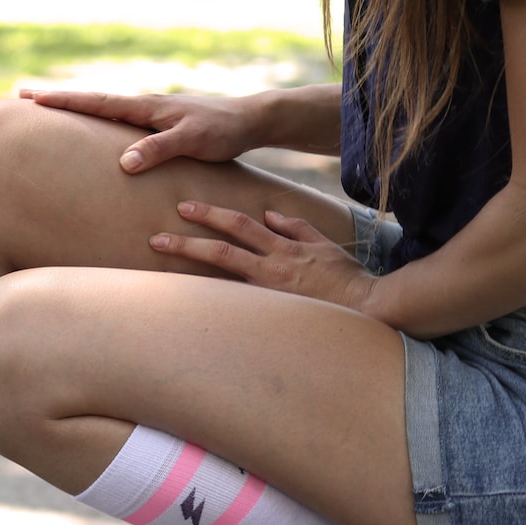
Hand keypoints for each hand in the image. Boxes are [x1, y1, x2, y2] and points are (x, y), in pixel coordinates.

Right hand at [20, 89, 264, 172]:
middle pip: (91, 102)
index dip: (63, 101)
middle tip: (23, 97)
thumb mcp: (191, 142)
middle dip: (58, 100)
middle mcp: (143, 107)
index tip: (32, 99)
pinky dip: (95, 122)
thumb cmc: (223, 131)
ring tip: (46, 112)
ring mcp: (148, 116)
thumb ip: (159, 150)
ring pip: (102, 111)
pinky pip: (116, 123)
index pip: (96, 102)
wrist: (249, 122)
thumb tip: (123, 163)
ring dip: (74, 110)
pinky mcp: (156, 127)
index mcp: (146, 107)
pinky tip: (90, 130)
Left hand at [154, 200, 377, 311]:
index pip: (240, 226)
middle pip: (223, 248)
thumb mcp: (323, 246)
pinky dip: (211, 303)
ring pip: (224, 275)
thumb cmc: (345, 279)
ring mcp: (269, 293)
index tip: (185, 208)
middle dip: (188, 241)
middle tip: (157, 236)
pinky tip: (185, 307)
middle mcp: (272, 267)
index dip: (210, 215)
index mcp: (283, 248)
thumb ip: (295, 228)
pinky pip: (236, 306)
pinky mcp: (271, 313)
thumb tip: (268, 214)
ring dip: (191, 265)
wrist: (368, 308)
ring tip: (162, 261)